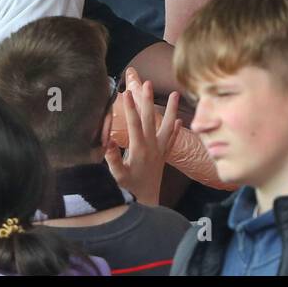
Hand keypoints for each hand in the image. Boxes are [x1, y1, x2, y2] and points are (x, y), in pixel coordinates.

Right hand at [103, 70, 180, 204]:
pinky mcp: (164, 156)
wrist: (147, 202)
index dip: (130, 108)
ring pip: (167, 125)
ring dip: (171, 109)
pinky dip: (175, 129)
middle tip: (146, 83)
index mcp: (139, 149)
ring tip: (176, 94)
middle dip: (147, 100)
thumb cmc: (129, 190)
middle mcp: (152, 147)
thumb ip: (114, 159)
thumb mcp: (118, 176)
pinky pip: (172, 140)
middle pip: (150, 119)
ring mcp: (160, 150)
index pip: (134, 124)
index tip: (126, 92)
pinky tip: (179, 121)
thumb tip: (108, 142)